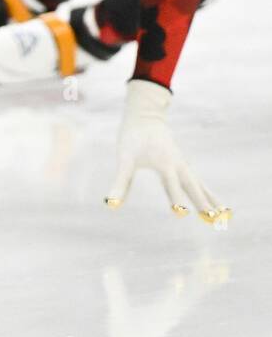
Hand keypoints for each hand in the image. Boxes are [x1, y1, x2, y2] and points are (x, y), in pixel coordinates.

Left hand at [107, 79, 229, 223]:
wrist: (145, 117)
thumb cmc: (133, 138)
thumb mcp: (124, 159)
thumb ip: (121, 182)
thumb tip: (111, 203)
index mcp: (164, 163)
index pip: (171, 185)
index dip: (175, 198)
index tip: (182, 213)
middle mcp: (178, 165)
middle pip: (193, 187)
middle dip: (204, 203)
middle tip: (216, 219)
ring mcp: (183, 164)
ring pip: (200, 184)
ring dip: (211, 199)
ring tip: (226, 214)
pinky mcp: (183, 164)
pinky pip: (197, 181)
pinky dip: (207, 191)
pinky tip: (213, 200)